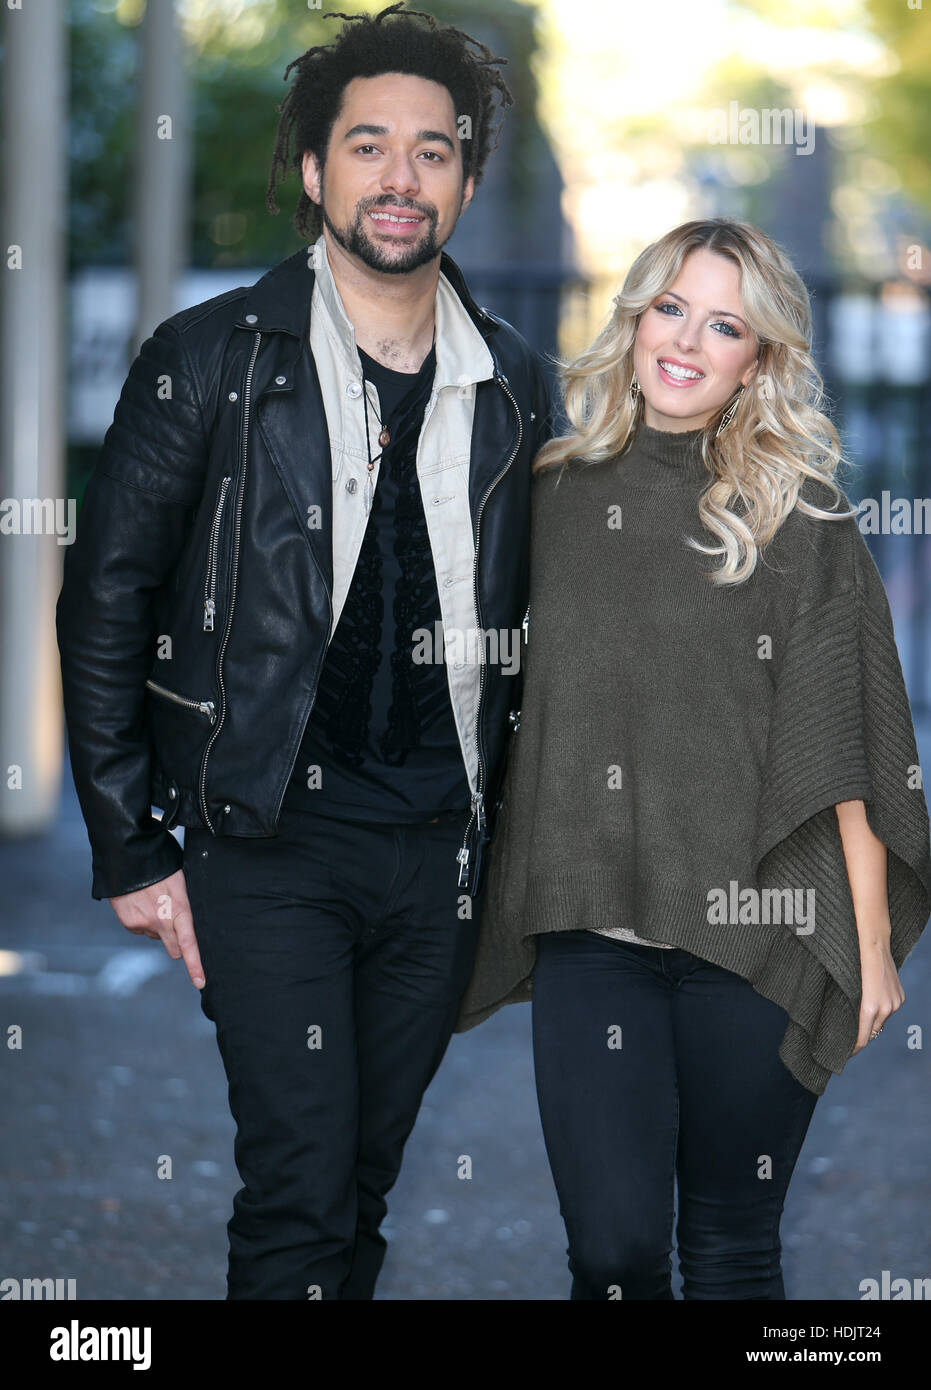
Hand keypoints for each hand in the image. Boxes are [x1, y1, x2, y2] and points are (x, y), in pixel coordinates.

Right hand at [109, 868, 204, 989]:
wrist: (129, 860)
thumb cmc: (161, 867)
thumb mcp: (182, 883)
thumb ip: (185, 907)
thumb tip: (188, 921)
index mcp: (180, 910)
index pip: (189, 943)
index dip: (195, 965)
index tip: (200, 981)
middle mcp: (161, 921)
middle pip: (173, 950)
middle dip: (177, 945)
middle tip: (175, 926)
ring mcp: (143, 923)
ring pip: (156, 936)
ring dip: (158, 927)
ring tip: (155, 902)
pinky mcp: (129, 923)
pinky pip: (140, 929)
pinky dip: (142, 920)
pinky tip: (141, 903)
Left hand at [852, 936, 903, 1054]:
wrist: (873, 943)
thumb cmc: (853, 963)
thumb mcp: (845, 988)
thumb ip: (847, 1007)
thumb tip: (842, 1023)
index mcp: (870, 1008)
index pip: (863, 1038)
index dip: (853, 1048)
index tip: (844, 1054)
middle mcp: (886, 1008)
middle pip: (873, 1032)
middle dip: (861, 1035)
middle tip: (847, 1036)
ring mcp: (895, 1002)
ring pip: (881, 1021)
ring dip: (871, 1022)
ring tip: (857, 1019)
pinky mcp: (900, 996)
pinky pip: (888, 1009)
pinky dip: (880, 1010)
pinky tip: (870, 1003)